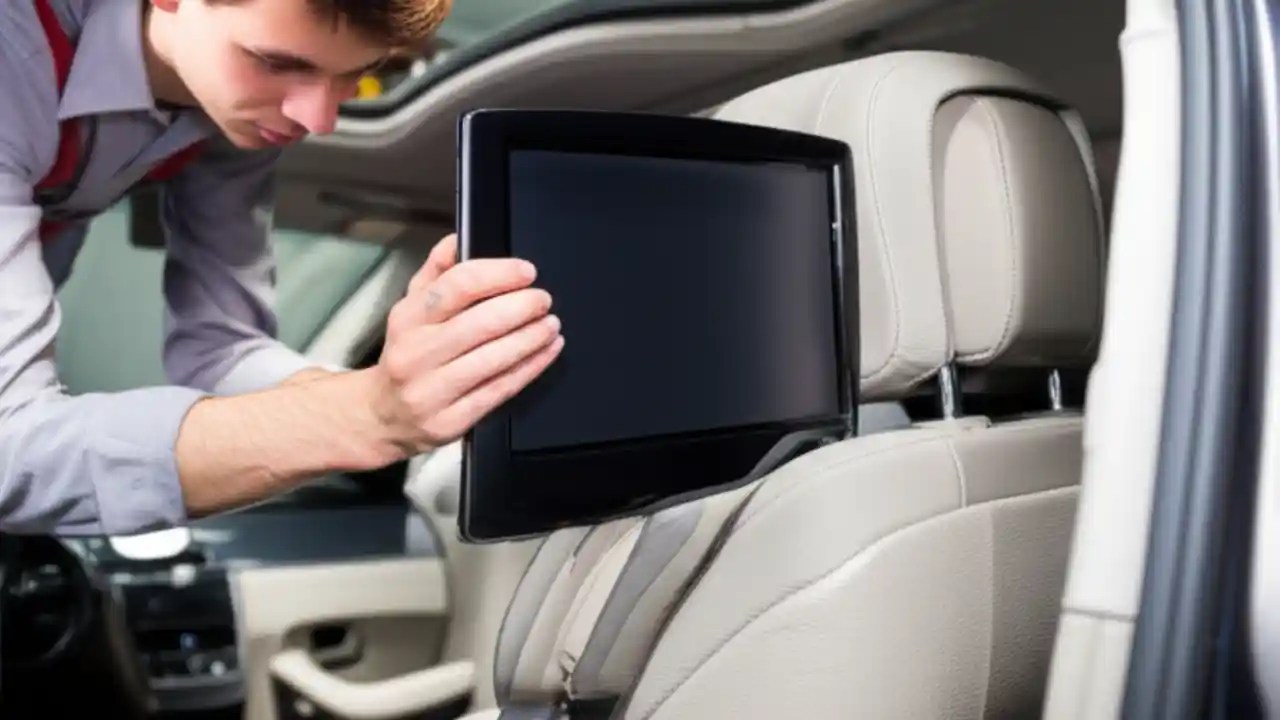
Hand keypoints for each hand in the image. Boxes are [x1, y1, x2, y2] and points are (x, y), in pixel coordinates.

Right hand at [368, 234, 563, 455]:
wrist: (384, 416)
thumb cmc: (407, 356)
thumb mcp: (410, 310)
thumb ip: (436, 272)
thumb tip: (458, 240)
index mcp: (408, 318)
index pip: (457, 286)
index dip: (498, 274)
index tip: (526, 271)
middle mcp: (416, 353)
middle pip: (481, 323)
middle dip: (522, 307)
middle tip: (543, 299)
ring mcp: (432, 390)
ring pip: (494, 359)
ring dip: (531, 338)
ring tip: (550, 324)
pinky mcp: (451, 420)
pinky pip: (499, 390)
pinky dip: (530, 368)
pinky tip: (546, 352)